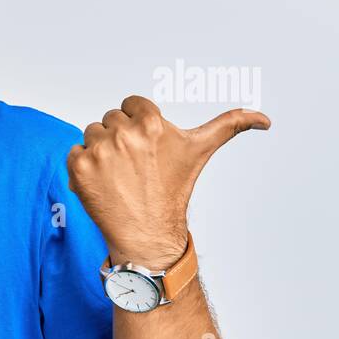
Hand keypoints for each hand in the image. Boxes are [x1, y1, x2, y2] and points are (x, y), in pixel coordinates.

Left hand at [67, 96, 270, 268]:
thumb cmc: (173, 190)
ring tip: (119, 175)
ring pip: (91, 134)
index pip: (131, 105)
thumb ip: (230, 125)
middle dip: (119, 139)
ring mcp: (100, 151)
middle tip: (133, 166)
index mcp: (152, 123)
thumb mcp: (201, 151)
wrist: (148, 233)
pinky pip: (73, 153)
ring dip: (100, 152)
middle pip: (110, 119)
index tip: (145, 148)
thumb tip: (265, 119)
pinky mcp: (79, 167)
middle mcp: (124, 133)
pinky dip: (82, 167)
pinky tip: (101, 183)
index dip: (137, 125)